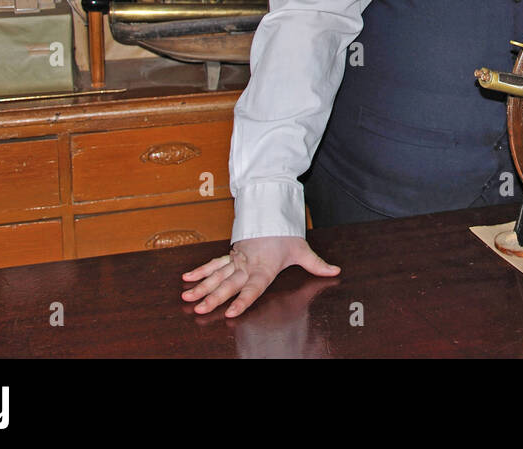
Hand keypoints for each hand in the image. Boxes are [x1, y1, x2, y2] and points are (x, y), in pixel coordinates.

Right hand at [181, 236, 339, 317]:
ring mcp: (237, 260)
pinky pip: (213, 264)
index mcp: (264, 267)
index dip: (242, 300)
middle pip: (229, 284)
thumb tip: (336, 271)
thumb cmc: (286, 234)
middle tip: (199, 309)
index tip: (231, 312)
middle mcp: (247, 265)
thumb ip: (317, 264)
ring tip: (186, 298)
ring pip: (216, 275)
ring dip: (201, 286)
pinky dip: (200, 271)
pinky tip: (186, 279)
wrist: (272, 210)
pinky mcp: (231, 255)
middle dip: (213, 297)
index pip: (253, 287)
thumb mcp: (302, 249)